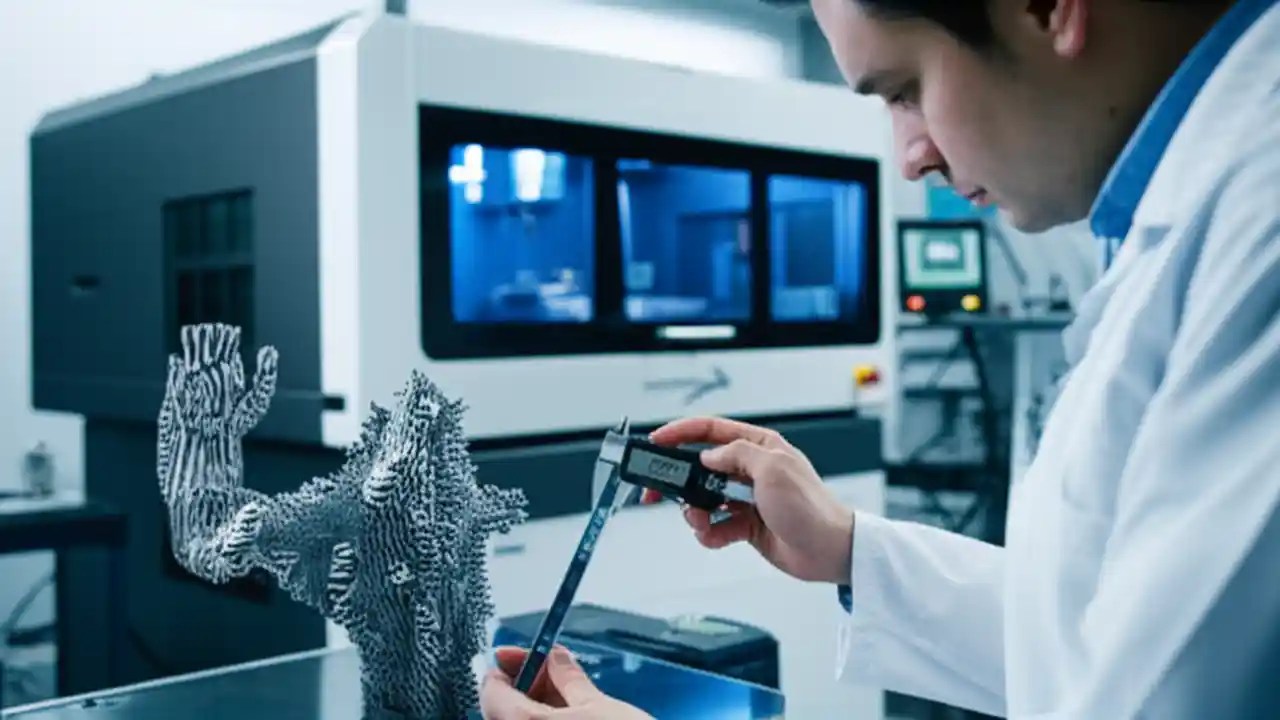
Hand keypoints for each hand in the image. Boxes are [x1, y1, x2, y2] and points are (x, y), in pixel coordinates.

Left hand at [479, 645, 652, 719]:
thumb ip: (569, 678)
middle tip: (551, 668)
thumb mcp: (598, 706)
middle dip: (525, 684)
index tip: (519, 652)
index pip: (491, 690)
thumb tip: (555, 657)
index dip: (506, 666)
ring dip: (536, 705)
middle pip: (502, 710)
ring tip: (566, 693)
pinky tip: (569, 717)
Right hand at [647, 416, 854, 585]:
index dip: (680, 432)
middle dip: (678, 481)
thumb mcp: (772, 469)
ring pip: (704, 499)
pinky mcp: (746, 523)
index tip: (656, 442)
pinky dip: (710, 533)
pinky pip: (715, 526)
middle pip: (700, 467)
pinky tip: (717, 536)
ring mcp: (746, 497)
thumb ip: (736, 455)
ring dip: (696, 513)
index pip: (710, 430)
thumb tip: (708, 456)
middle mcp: (750, 469)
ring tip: (703, 522)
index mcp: (758, 446)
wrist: (828, 551)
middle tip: (657, 491)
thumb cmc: (811, 508)